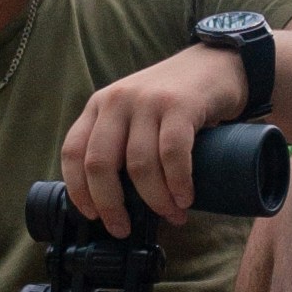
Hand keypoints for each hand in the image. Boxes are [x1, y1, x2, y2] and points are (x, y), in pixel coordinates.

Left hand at [60, 42, 247, 234]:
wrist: (217, 64)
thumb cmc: (175, 101)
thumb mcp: (136, 114)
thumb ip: (122, 143)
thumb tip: (119, 202)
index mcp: (99, 106)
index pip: (73, 151)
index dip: (78, 190)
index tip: (92, 215)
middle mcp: (117, 101)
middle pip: (100, 163)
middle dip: (111, 205)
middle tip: (124, 227)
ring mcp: (148, 101)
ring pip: (139, 165)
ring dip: (155, 200)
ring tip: (172, 215)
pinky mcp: (180, 105)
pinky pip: (172, 155)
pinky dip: (178, 184)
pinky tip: (185, 198)